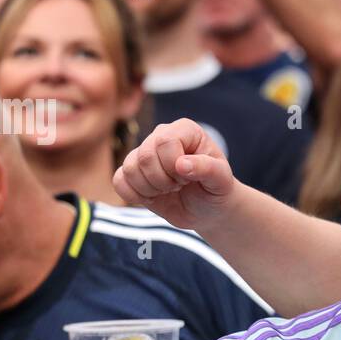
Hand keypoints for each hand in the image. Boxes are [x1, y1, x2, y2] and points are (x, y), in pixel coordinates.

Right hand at [114, 118, 238, 229]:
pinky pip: (119, 181)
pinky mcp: (133, 173)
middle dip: (163, 180)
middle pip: (145, 156)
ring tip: (168, 190)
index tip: (188, 178)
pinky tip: (153, 198)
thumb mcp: (221, 180)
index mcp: (185, 130)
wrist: (208, 209)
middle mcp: (161, 136)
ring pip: (129, 169)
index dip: (173, 166)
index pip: (165, 142)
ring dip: (150, 189)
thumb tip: (181, 164)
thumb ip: (207, 169)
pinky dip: (134, 195)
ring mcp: (145, 154)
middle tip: (179, 186)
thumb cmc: (217, 190)